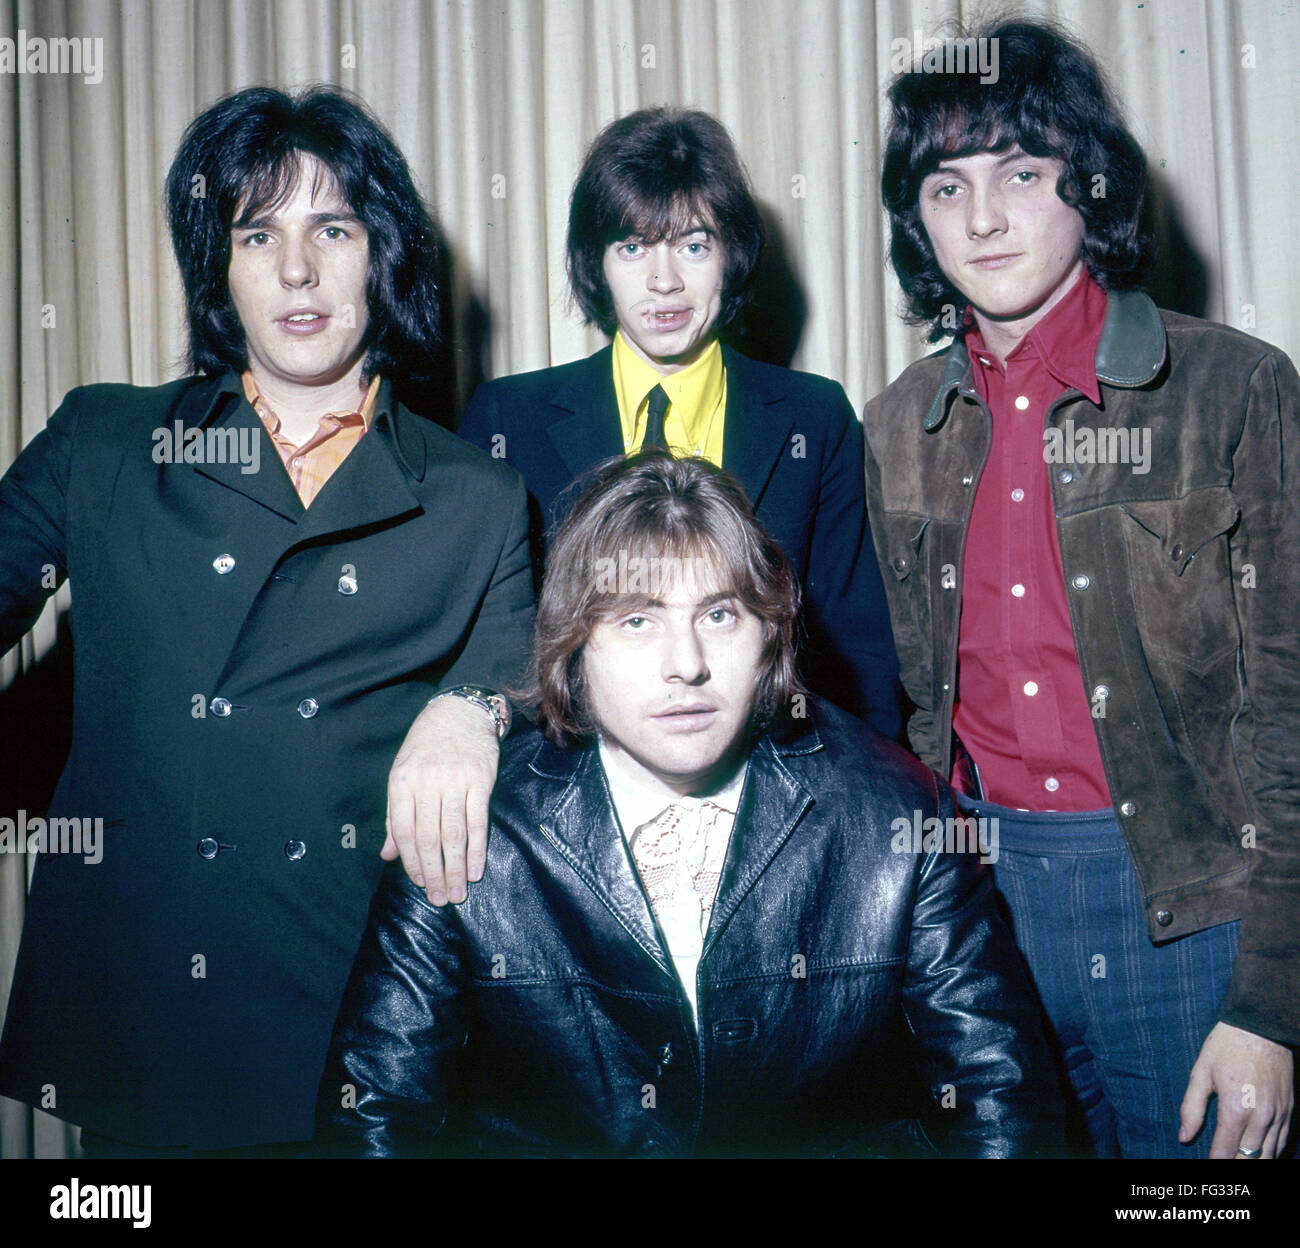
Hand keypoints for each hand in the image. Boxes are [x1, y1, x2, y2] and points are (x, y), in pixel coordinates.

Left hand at [382, 694, 500, 905]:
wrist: (459, 712)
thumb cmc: (426, 746)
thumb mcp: (402, 774)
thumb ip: (396, 816)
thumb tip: (387, 855)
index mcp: (401, 782)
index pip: (404, 831)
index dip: (412, 862)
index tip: (421, 884)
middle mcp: (426, 782)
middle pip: (429, 837)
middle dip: (435, 872)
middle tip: (442, 898)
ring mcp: (454, 780)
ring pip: (453, 834)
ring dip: (456, 867)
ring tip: (459, 891)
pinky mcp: (480, 780)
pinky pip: (477, 821)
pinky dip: (477, 849)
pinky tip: (477, 868)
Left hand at [1179, 1021, 1292, 1157]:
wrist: (1261, 1027)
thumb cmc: (1226, 1047)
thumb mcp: (1200, 1073)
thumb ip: (1192, 1108)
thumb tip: (1184, 1136)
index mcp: (1235, 1109)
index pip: (1225, 1151)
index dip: (1214, 1163)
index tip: (1207, 1167)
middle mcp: (1261, 1118)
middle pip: (1249, 1159)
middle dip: (1235, 1166)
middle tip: (1222, 1167)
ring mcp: (1278, 1115)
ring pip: (1269, 1155)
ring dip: (1253, 1162)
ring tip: (1238, 1163)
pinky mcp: (1289, 1109)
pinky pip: (1282, 1141)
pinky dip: (1271, 1152)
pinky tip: (1260, 1155)